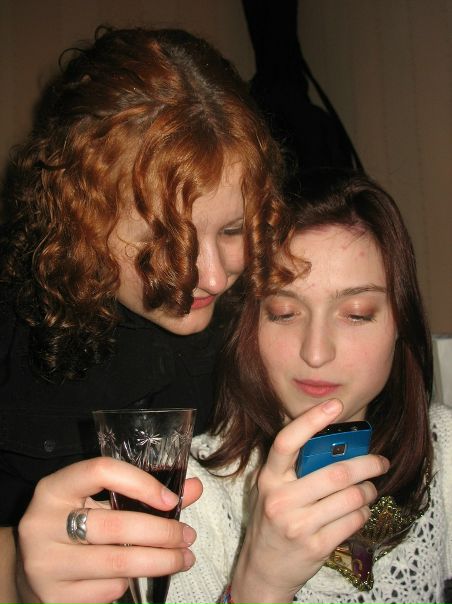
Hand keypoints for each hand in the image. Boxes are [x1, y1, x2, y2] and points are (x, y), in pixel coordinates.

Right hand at [18, 457, 201, 603]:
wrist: (27, 568)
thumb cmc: (73, 524)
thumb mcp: (98, 501)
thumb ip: (143, 493)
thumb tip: (194, 489)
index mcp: (54, 489)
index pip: (101, 471)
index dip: (141, 483)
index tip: (172, 500)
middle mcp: (43, 524)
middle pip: (116, 525)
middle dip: (162, 533)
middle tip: (188, 536)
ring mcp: (46, 564)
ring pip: (117, 564)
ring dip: (160, 562)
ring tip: (183, 558)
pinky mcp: (53, 598)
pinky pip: (107, 590)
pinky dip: (129, 583)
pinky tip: (137, 575)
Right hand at [231, 400, 388, 603]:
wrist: (263, 569)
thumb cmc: (272, 519)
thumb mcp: (271, 488)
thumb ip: (291, 466)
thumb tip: (330, 438)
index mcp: (268, 478)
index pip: (287, 442)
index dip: (312, 420)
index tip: (335, 405)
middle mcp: (280, 499)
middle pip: (335, 472)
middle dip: (367, 464)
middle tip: (380, 461)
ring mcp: (298, 524)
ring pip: (350, 497)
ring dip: (369, 491)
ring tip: (371, 489)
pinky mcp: (315, 546)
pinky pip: (353, 521)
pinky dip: (363, 512)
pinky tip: (360, 510)